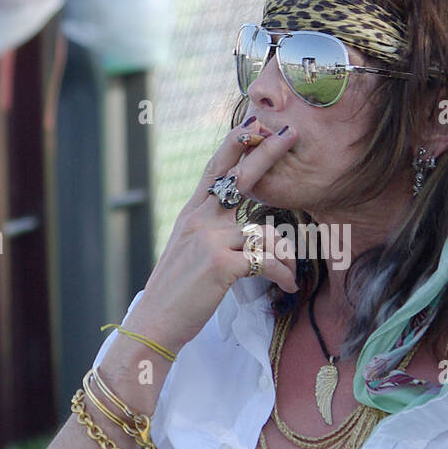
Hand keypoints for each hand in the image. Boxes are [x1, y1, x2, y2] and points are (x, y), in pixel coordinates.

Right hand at [124, 119, 299, 352]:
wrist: (155, 323)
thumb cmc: (176, 294)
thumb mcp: (187, 251)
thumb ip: (211, 232)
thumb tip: (242, 227)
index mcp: (191, 215)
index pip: (215, 169)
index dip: (235, 144)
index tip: (255, 124)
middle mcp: (200, 220)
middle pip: (242, 176)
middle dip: (269, 151)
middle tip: (291, 134)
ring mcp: (210, 240)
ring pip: (266, 232)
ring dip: (286, 256)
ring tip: (289, 275)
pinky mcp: (221, 264)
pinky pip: (267, 261)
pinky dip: (282, 274)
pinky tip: (287, 285)